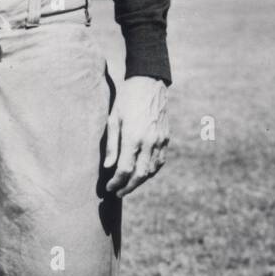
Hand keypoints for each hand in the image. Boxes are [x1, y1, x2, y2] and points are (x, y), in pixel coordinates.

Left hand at [103, 76, 168, 196]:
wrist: (149, 83)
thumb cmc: (126, 99)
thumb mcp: (113, 119)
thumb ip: (111, 145)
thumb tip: (108, 167)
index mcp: (133, 137)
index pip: (125, 169)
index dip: (116, 182)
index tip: (109, 187)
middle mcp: (149, 141)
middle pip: (140, 175)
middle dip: (128, 187)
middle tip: (118, 193)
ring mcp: (160, 140)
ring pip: (152, 170)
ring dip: (140, 181)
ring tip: (128, 185)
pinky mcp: (166, 138)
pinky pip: (160, 161)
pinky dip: (151, 171)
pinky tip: (142, 173)